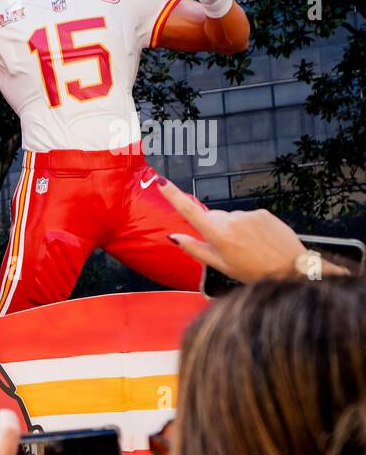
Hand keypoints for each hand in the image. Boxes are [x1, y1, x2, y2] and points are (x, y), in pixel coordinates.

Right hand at [158, 178, 306, 283]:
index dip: (173, 196)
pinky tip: (258, 241)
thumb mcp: (221, 266)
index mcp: (219, 235)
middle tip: (227, 249)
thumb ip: (195, 249)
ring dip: (233, 229)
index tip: (161, 182)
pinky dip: (248, 227)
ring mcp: (248, 214)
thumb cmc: (255, 272)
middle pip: (212, 217)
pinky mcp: (262, 211)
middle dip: (213, 228)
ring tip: (247, 247)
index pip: (190, 211)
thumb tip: (174, 237)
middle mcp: (232, 220)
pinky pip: (246, 217)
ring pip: (230, 218)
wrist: (292, 269)